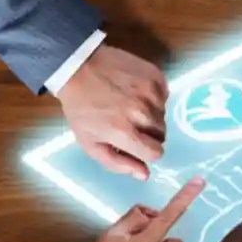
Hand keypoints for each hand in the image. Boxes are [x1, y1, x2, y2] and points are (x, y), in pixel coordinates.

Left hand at [58, 44, 168, 180]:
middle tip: (129, 122)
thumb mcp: (90, 142)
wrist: (77, 67)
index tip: (137, 143)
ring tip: (130, 105)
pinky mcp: (156, 77)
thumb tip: (145, 174)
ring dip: (151, 114)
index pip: (156, 153)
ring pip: (163, 115)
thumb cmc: (81, 108)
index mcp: (125, 133)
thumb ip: (117, 162)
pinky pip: (164, 96)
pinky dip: (153, 97)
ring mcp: (151, 93)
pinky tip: (135, 91)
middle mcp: (142, 114)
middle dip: (148, 133)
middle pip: (161, 134)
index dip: (147, 151)